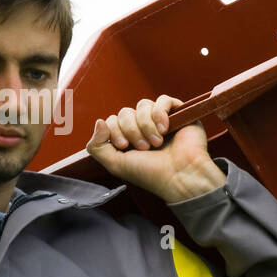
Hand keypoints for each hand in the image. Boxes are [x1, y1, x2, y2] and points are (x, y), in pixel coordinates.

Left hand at [85, 95, 225, 201]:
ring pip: (143, 105)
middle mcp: (142, 128)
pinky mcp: (177, 113)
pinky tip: (165, 129)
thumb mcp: (115, 165)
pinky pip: (163, 100)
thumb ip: (97, 146)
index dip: (114, 130)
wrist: (180, 176)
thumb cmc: (150, 173)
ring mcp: (160, 119)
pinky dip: (160, 113)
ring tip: (157, 142)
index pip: (112, 120)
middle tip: (144, 147)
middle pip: (125, 112)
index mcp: (128, 138)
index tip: (124, 146)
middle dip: (131, 130)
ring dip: (146, 125)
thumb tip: (98, 121)